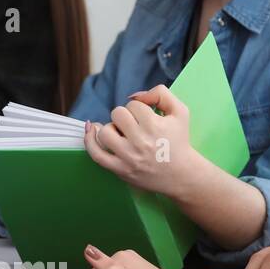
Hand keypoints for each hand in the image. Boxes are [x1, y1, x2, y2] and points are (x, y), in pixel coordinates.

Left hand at [84, 85, 202, 195]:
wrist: (181, 174)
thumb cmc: (179, 141)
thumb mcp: (180, 112)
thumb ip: (160, 94)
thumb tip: (133, 96)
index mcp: (155, 125)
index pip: (133, 105)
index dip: (139, 109)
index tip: (146, 118)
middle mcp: (141, 141)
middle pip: (118, 114)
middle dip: (125, 116)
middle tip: (134, 126)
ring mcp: (128, 156)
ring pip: (105, 132)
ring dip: (112, 129)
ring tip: (122, 134)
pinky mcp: (120, 169)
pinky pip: (96, 154)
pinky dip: (89, 140)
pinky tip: (91, 130)